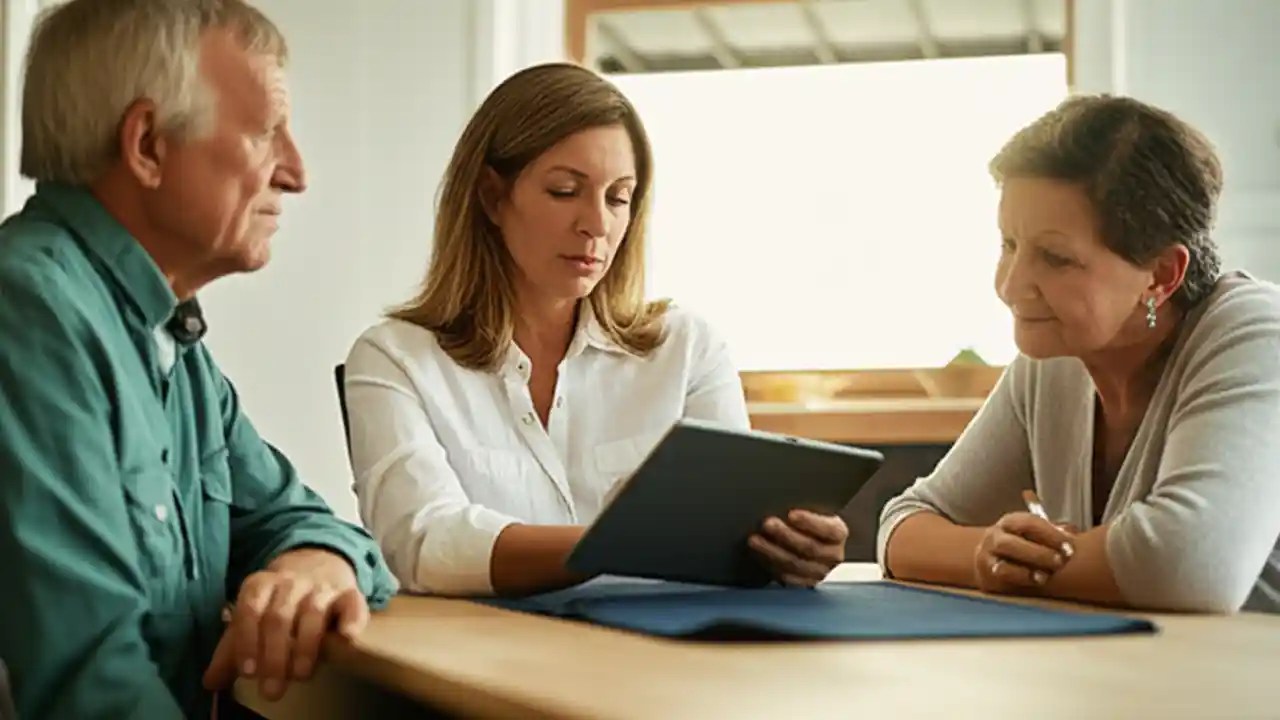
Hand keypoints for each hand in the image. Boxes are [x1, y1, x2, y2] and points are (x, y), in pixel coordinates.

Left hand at [202, 549, 367, 701]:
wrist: (318, 562)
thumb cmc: (280, 600)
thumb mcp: (252, 616)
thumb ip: (233, 649)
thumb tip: (210, 682)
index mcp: (260, 585)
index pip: (249, 610)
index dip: (247, 641)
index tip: (248, 672)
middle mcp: (290, 582)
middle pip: (279, 617)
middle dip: (275, 656)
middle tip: (273, 690)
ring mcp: (321, 587)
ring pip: (313, 613)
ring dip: (306, 646)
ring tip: (302, 676)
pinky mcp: (349, 593)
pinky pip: (352, 603)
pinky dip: (351, 619)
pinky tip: (346, 637)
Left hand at [748, 510, 847, 586]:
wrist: (806, 537)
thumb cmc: (806, 520)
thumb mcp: (811, 509)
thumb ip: (804, 506)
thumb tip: (783, 500)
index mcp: (838, 533)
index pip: (829, 529)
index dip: (810, 522)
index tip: (791, 513)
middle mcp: (833, 555)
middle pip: (809, 547)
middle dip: (785, 535)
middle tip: (767, 523)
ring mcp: (819, 571)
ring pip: (795, 564)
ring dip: (772, 551)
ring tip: (755, 539)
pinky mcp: (804, 582)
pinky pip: (787, 577)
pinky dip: (771, 565)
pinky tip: (759, 554)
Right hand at [974, 512, 1075, 593]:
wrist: (990, 559)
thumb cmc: (1021, 545)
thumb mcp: (1034, 534)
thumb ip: (1052, 533)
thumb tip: (1071, 532)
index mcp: (1009, 523)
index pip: (1028, 523)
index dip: (1050, 534)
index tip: (1070, 545)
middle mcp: (994, 538)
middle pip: (1011, 544)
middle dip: (1039, 553)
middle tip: (1061, 561)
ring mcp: (987, 558)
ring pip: (1003, 564)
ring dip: (1027, 570)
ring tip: (1047, 575)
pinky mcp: (988, 577)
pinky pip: (1002, 579)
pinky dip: (1022, 579)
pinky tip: (1038, 580)